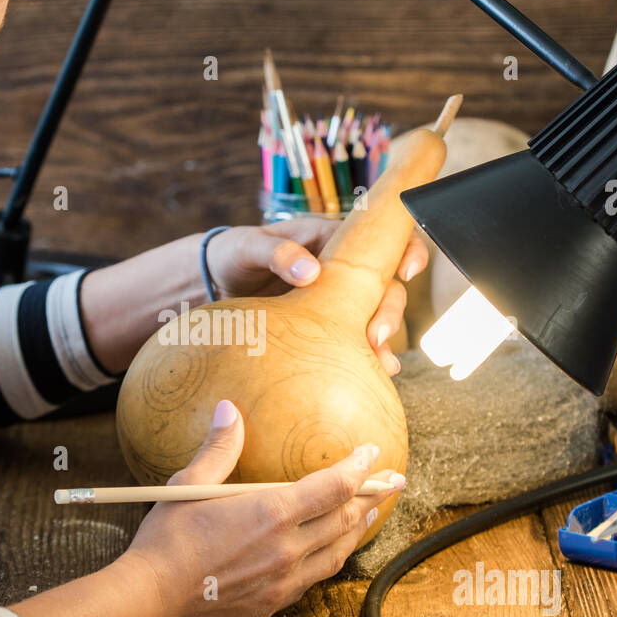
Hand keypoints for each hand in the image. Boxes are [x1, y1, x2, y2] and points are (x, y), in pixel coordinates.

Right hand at [123, 399, 404, 616]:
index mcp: (271, 514)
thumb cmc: (166, 542)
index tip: (372, 453)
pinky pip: (315, 578)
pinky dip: (331, 557)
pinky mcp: (274, 605)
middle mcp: (288, 549)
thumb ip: (218, 448)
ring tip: (369, 514)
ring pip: (337, 552)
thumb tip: (228, 410)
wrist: (149, 603)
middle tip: (390, 482)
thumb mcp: (188, 485)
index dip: (359, 467)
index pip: (335, 487)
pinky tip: (330, 550)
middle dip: (372, 497)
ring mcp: (284, 581)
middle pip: (346, 519)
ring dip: (357, 529)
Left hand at [205, 220, 428, 375]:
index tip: (406, 271)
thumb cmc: (233, 254)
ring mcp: (334, 303)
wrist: (210, 285)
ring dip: (382, 342)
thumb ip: (278, 253)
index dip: (405, 251)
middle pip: (385, 287)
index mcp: (329, 241)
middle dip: (389, 311)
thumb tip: (312, 271)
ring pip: (373, 319)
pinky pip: (350, 343)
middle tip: (376, 335)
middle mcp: (340, 273)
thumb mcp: (248, 246)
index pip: (380, 241)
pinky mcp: (323, 330)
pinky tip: (369, 375)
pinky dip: (362, 359)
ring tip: (382, 365)